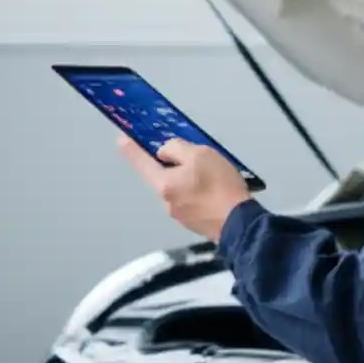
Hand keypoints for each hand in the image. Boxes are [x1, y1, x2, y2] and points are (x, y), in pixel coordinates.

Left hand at [117, 135, 251, 241]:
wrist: (239, 222)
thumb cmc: (220, 186)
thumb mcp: (200, 155)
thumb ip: (176, 149)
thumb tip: (164, 153)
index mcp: (163, 184)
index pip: (141, 162)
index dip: (132, 148)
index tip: (123, 139)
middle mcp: (166, 202)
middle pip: (162, 176)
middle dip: (171, 166)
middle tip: (192, 157)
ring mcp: (179, 215)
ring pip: (177, 189)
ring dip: (187, 180)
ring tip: (211, 175)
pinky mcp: (193, 223)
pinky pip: (189, 200)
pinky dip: (197, 193)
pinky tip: (215, 190)